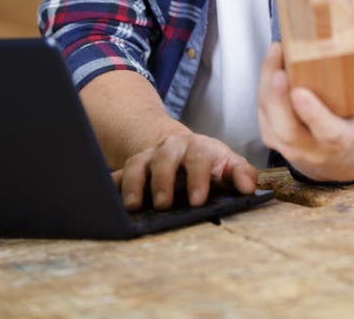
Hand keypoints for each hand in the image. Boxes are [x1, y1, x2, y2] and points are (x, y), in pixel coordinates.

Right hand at [111, 120, 257, 210]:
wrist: (181, 147)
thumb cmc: (209, 162)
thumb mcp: (228, 164)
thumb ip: (241, 174)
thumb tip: (249, 188)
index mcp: (197, 147)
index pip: (199, 156)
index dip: (198, 177)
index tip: (197, 201)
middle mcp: (171, 149)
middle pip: (165, 157)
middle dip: (163, 180)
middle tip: (163, 204)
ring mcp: (149, 157)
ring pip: (137, 164)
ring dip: (134, 184)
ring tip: (133, 206)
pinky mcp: (131, 169)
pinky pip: (117, 175)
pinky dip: (111, 185)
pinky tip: (105, 198)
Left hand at [258, 42, 353, 182]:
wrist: (341, 148)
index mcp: (343, 139)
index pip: (330, 134)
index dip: (315, 114)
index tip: (301, 92)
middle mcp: (314, 147)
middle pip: (290, 132)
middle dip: (279, 102)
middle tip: (279, 74)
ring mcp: (291, 145)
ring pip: (271, 122)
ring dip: (268, 89)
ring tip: (276, 55)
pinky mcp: (274, 136)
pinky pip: (263, 114)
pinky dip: (264, 87)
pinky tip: (273, 62)